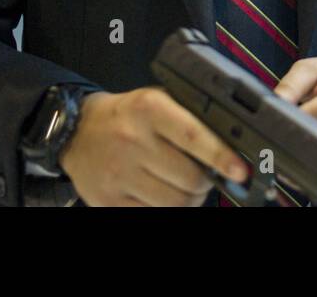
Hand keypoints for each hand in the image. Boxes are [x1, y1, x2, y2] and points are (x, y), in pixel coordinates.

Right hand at [59, 87, 247, 206]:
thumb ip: (191, 116)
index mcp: (149, 109)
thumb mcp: (158, 100)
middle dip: (206, 181)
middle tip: (206, 175)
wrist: (77, 132)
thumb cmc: (128, 116)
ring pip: (175, 203)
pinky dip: (166, 209)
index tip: (240, 170)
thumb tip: (231, 142)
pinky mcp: (108, 200)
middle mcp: (133, 141)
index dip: (220, 156)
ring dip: (190, 199)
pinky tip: (163, 194)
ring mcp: (119, 174)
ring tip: (185, 186)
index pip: (192, 136)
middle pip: (189, 178)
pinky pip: (152, 215)